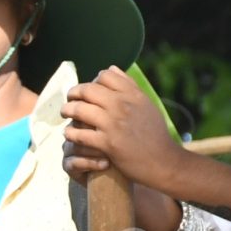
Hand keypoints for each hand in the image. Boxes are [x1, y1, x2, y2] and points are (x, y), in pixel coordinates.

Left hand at [62, 67, 183, 191]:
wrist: (164, 162)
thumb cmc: (155, 135)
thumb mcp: (146, 105)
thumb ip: (129, 86)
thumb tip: (112, 68)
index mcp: (133, 94)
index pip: (105, 75)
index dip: (93, 80)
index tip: (89, 90)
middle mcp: (122, 105)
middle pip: (87, 89)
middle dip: (74, 93)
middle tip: (70, 98)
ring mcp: (113, 124)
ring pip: (79, 109)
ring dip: (68, 110)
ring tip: (65, 113)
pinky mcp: (107, 143)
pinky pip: (79, 134)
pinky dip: (71, 133)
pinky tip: (69, 134)